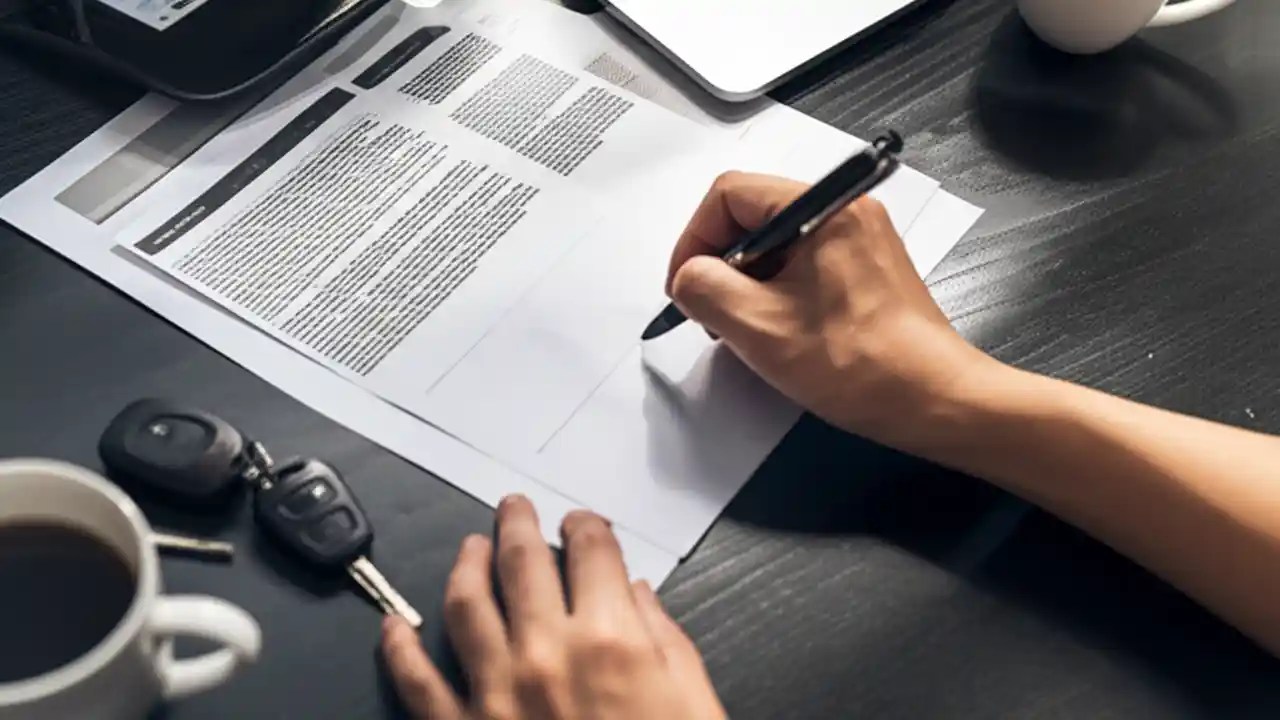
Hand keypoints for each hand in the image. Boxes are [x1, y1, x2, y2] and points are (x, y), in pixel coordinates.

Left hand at [382, 495, 725, 719]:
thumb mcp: (695, 705)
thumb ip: (667, 643)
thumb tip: (640, 594)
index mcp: (611, 640)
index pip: (592, 552)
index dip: (586, 527)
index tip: (582, 524)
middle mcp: (546, 653)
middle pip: (523, 563)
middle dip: (518, 525)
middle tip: (513, 507)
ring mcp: (496, 692)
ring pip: (466, 604)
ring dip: (465, 564)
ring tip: (469, 546)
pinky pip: (417, 683)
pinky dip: (399, 650)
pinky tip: (394, 626)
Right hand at [666, 171, 999, 450]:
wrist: (935, 400)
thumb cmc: (857, 364)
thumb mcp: (758, 327)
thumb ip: (704, 288)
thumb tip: (689, 277)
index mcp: (824, 208)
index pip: (730, 194)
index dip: (695, 240)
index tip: (686, 287)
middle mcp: (846, 209)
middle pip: (754, 215)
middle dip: (721, 263)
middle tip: (713, 314)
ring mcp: (860, 239)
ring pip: (777, 243)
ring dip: (748, 283)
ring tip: (748, 330)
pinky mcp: (867, 268)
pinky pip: (804, 264)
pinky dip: (778, 292)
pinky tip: (779, 333)